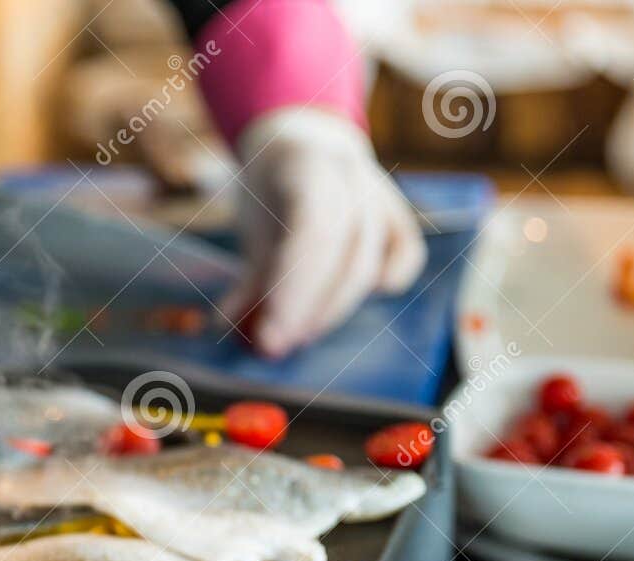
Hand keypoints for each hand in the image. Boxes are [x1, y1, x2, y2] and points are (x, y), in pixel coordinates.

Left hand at [227, 108, 425, 357]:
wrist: (305, 143)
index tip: (269, 336)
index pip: (310, 232)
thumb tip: (228, 328)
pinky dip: (388, 283)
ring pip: (368, 260)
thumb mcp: (252, 226)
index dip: (293, 289)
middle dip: (309, 310)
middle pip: (343, 252)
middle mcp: (351, 175)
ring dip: (333, 309)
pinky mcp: (399, 214)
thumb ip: (247, 279)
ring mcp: (380, 192)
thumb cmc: (272, 195)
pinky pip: (406, 254)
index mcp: (307, 164)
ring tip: (296, 337)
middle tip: (276, 345)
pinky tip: (351, 306)